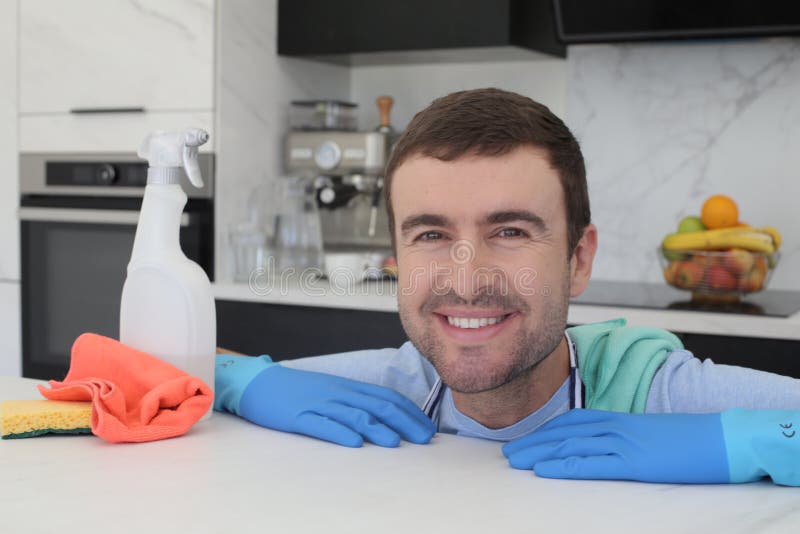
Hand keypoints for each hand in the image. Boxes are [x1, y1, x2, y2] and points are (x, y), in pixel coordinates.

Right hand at [239, 365, 435, 447]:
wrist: (257, 382)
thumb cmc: (296, 390)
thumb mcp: (329, 391)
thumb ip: (353, 402)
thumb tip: (383, 418)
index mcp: (346, 387)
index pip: (385, 396)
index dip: (409, 411)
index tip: (426, 427)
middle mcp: (337, 392)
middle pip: (376, 404)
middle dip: (403, 421)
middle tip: (423, 438)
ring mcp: (318, 403)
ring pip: (353, 414)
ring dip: (377, 428)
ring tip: (395, 442)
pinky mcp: (298, 416)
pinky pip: (321, 424)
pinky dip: (340, 433)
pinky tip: (354, 443)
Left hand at [502, 409, 729, 482]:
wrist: (724, 438)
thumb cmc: (690, 440)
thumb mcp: (651, 434)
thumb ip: (626, 436)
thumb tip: (608, 447)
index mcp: (620, 419)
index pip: (573, 421)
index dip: (546, 431)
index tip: (526, 438)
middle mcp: (616, 427)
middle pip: (564, 432)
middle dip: (533, 442)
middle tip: (508, 452)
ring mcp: (624, 443)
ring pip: (570, 445)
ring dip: (539, 453)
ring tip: (515, 461)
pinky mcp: (634, 463)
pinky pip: (591, 464)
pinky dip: (564, 466)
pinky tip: (545, 470)